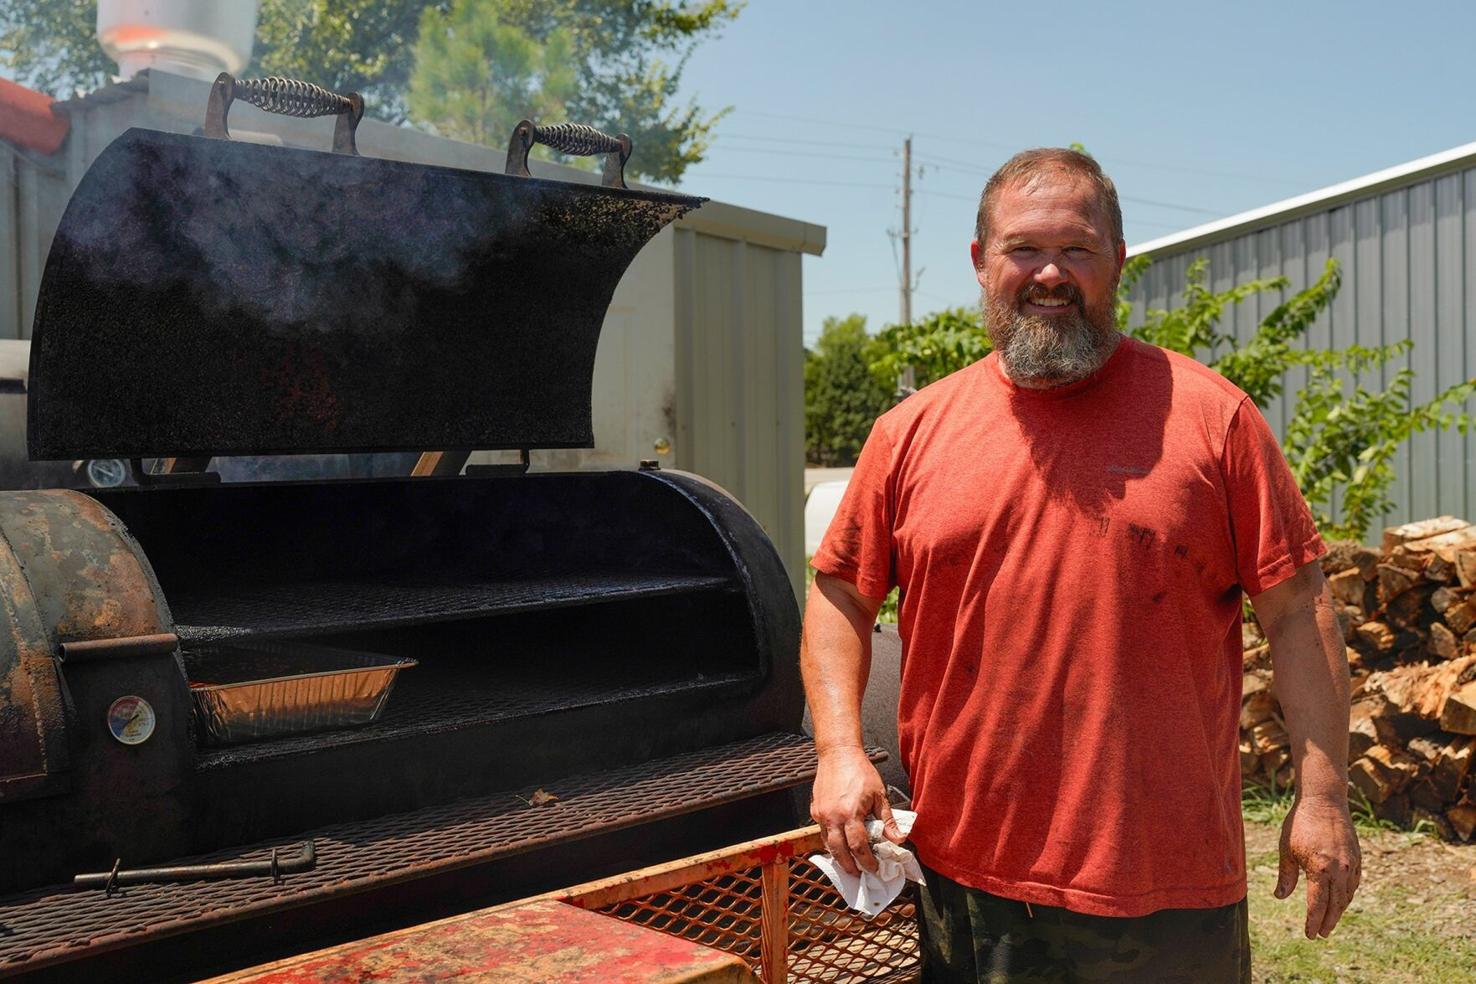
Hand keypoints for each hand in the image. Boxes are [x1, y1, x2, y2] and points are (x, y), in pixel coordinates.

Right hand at [810, 746, 903, 875]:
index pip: (858, 846)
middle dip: (849, 866)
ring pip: (827, 843)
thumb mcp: (879, 795)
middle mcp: (833, 816)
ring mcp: (821, 814)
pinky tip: (840, 844)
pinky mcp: (815, 809)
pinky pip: (821, 832)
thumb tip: (898, 839)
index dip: (867, 861)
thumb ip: (888, 820)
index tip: (874, 868)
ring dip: (838, 856)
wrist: (838, 754)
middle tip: (858, 874)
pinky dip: (831, 841)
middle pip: (839, 851)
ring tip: (849, 863)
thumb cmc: (860, 771)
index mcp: (850, 813)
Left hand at [1274, 794, 1360, 938]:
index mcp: (1320, 870)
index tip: (1310, 935)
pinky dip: (1346, 896)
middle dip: (1327, 922)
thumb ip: (1286, 875)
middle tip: (1320, 934)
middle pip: (1335, 905)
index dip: (1313, 921)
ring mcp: (1351, 865)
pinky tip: (1340, 901)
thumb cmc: (1300, 823)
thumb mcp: (1286, 849)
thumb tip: (1280, 897)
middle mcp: (1339, 870)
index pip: (1317, 904)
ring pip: (1346, 896)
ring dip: (1338, 911)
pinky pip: (1353, 884)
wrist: (1324, 801)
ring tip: (1329, 922)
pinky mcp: (1357, 859)